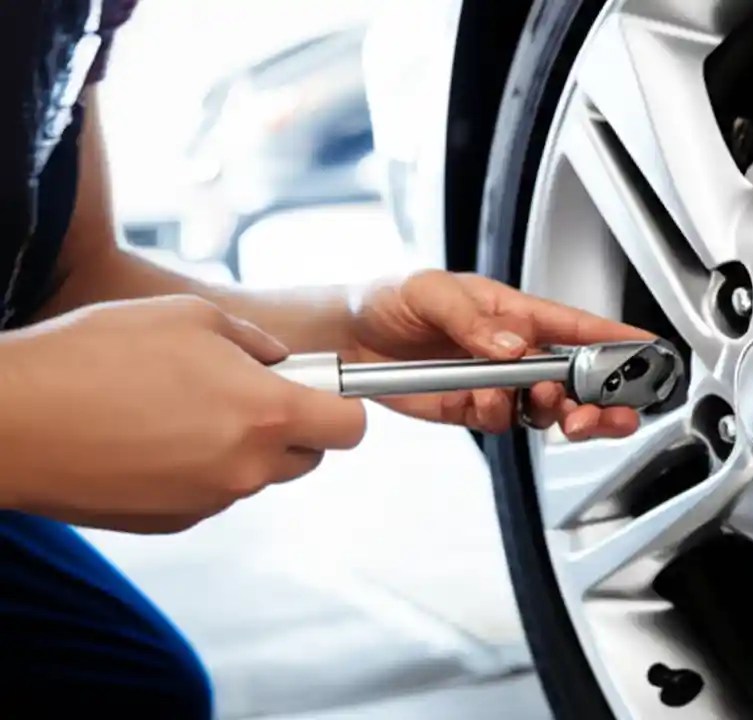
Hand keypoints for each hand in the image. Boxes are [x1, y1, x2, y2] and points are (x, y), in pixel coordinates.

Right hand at [0, 296, 366, 532]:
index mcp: (266, 414)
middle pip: (309, 456)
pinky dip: (199, 469)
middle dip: (291, 425)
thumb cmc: (95, 355)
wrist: (12, 420)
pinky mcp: (173, 522)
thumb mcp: (190, 318)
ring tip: (181, 407)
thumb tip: (283, 362)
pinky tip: (152, 437)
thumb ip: (257, 343)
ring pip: (256, 474)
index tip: (319, 390)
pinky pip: (211, 492)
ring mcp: (210, 501)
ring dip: (241, 445)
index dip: (342, 406)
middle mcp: (247, 468)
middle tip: (241, 389)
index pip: (351, 428)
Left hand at [351, 271, 654, 438]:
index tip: (648, 351)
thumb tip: (513, 345)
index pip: (579, 326)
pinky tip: (486, 404)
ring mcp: (497, 383)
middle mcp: (515, 350)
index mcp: (516, 312)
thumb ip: (474, 321)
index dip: (618, 339)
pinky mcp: (472, 409)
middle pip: (576, 379)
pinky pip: (504, 422)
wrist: (346, 338)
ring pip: (547, 408)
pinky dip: (502, 418)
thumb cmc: (390, 299)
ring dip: (555, 414)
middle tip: (601, 412)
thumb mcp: (430, 292)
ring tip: (547, 409)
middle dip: (600, 399)